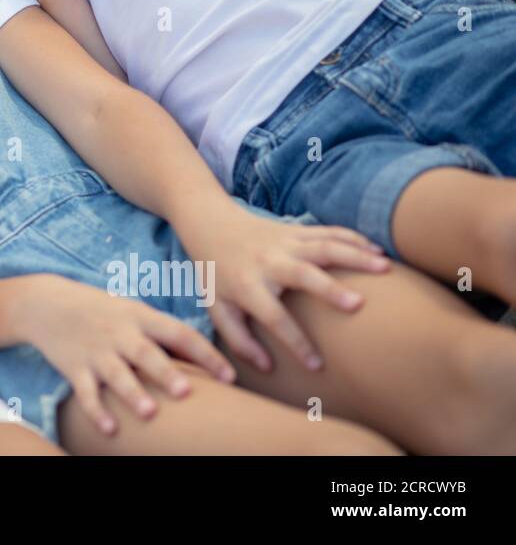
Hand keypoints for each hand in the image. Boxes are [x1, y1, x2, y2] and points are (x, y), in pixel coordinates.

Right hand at [18, 274, 233, 435]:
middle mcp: (119, 334)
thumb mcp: (131, 310)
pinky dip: (97, 411)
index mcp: (139, 317)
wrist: (45, 303)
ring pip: (117, 375)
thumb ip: (162, 331)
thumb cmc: (99, 309)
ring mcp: (96, 352)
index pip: (178, 333)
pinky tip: (111, 429)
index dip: (205, 354)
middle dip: (166, 373)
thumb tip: (203, 355)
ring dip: (133, 394)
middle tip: (186, 392)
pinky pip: (86, 392)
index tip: (229, 376)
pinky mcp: (74, 368)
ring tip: (150, 413)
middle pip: (147, 354)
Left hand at [182, 203, 391, 373]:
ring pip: (323, 246)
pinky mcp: (296, 230)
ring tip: (385, 267)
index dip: (295, 342)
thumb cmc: (218, 276)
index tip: (317, 365)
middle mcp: (268, 262)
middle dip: (329, 289)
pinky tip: (378, 251)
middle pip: (302, 274)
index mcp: (247, 285)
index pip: (274, 318)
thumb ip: (238, 341)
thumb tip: (267, 368)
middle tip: (359, 304)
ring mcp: (284, 243)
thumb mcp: (217, 309)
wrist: (212, 227)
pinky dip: (354, 239)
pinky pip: (328, 232)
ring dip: (354, 255)